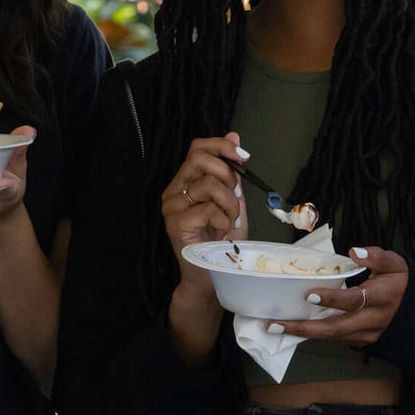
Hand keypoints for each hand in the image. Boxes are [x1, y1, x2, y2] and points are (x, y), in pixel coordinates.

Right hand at [161, 133, 248, 289]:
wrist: (211, 277)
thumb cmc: (222, 242)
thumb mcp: (233, 201)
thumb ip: (232, 173)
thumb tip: (234, 137)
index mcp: (185, 182)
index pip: (197, 148)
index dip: (221, 146)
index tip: (243, 158)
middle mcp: (173, 191)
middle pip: (199, 159)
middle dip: (227, 175)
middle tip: (235, 198)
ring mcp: (171, 207)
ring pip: (208, 184)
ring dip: (230, 203)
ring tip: (229, 220)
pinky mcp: (175, 224)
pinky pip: (208, 208)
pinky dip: (224, 219)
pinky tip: (221, 232)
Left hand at [264, 247, 407, 345]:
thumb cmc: (400, 284)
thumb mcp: (396, 265)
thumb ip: (377, 256)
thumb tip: (354, 252)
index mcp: (382, 298)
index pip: (354, 300)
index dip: (332, 299)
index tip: (309, 295)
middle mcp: (372, 320)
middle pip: (336, 328)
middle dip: (305, 327)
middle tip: (277, 324)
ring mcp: (364, 334)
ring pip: (331, 336)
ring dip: (303, 333)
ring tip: (276, 327)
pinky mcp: (359, 341)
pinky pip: (333, 338)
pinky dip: (312, 334)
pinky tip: (292, 328)